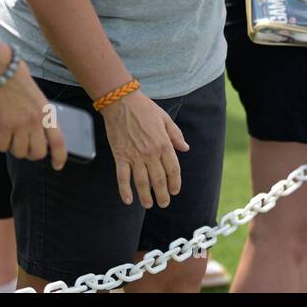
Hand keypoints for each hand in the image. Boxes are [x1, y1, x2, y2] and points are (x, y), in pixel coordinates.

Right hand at [0, 54, 66, 169]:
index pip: (58, 141)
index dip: (60, 156)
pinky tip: (0, 135)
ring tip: (11, 138)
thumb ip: (41, 116)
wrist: (2, 71)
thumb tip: (40, 134)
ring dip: (14, 149)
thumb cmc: (20, 82)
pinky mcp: (4, 125)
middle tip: (25, 146)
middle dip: (31, 154)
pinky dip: (0, 144)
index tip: (57, 166)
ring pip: (19, 152)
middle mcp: (36, 121)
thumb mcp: (39, 99)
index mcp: (47, 114)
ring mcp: (20, 124)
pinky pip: (2, 146)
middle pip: (37, 153)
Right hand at [101, 90, 189, 208]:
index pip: (173, 169)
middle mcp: (150, 152)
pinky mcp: (120, 156)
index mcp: (164, 143)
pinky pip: (122, 177)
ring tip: (149, 205)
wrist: (121, 102)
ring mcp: (134, 156)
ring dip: (146, 196)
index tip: (175, 191)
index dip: (175, 182)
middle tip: (164, 203)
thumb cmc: (145, 108)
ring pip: (142, 182)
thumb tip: (186, 148)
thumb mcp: (165, 119)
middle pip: (158, 179)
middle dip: (162, 194)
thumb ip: (176, 135)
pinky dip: (124, 190)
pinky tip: (128, 200)